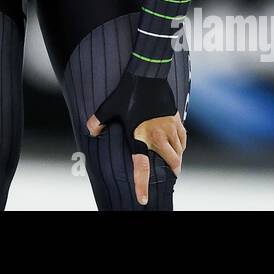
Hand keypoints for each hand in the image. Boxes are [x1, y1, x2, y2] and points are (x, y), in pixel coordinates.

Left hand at [86, 71, 185, 205]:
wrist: (148, 74)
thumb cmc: (127, 92)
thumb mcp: (108, 107)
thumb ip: (98, 121)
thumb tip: (90, 131)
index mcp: (140, 137)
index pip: (141, 167)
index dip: (141, 185)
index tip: (143, 200)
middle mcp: (158, 136)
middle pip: (171, 162)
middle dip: (172, 171)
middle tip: (170, 175)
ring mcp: (169, 127)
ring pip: (179, 151)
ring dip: (177, 159)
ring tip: (173, 162)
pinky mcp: (176, 118)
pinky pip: (183, 138)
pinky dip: (182, 145)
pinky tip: (178, 145)